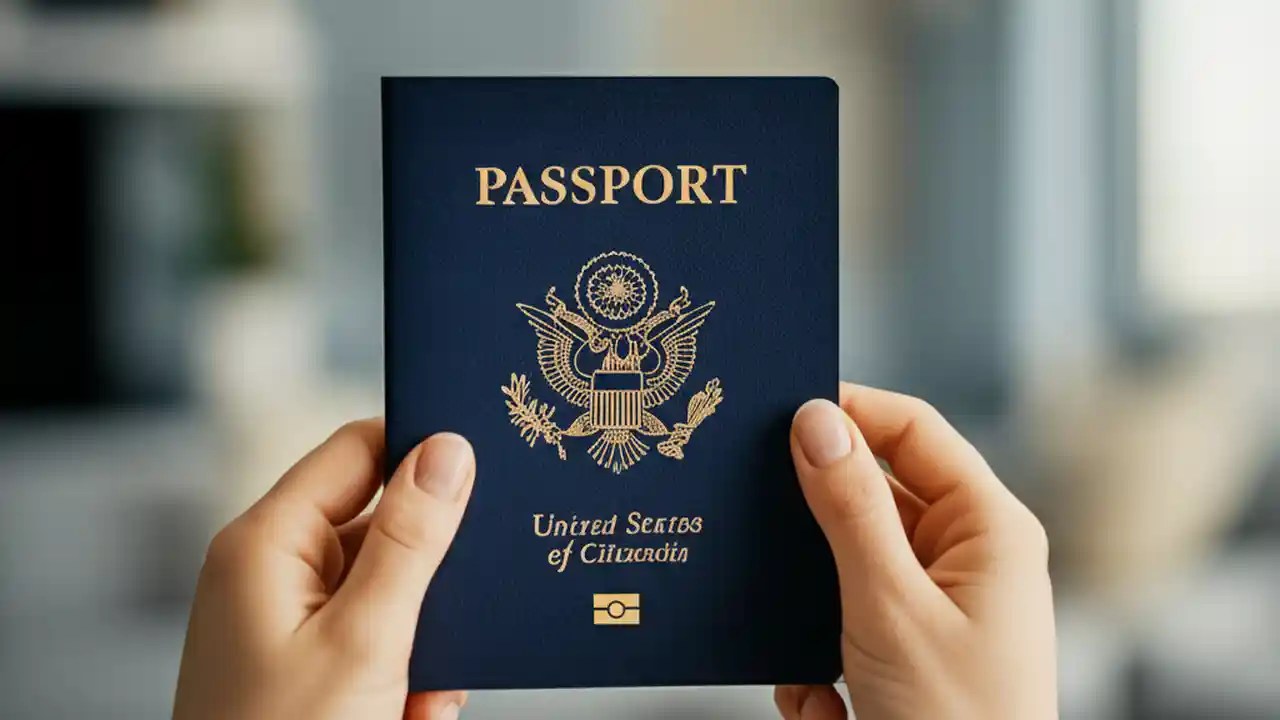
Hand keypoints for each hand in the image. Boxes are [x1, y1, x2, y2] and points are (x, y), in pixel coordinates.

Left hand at [173, 420, 474, 719]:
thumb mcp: (365, 639)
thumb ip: (412, 540)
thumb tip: (449, 450)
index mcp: (266, 542)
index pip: (356, 450)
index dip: (420, 449)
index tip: (486, 463)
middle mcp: (272, 570)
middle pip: (381, 522)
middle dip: (432, 571)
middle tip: (468, 601)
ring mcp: (288, 620)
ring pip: (389, 588)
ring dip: (423, 632)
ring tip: (424, 691)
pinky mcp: (306, 662)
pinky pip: (377, 638)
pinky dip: (405, 673)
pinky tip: (410, 716)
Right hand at [776, 384, 1055, 719]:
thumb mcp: (889, 606)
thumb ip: (850, 508)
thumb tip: (814, 419)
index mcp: (987, 527)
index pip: (913, 430)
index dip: (848, 409)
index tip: (777, 409)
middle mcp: (967, 556)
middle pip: (874, 494)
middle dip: (813, 520)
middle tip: (756, 515)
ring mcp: (938, 605)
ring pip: (848, 562)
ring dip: (810, 600)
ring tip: (801, 645)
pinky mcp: (908, 649)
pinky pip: (844, 619)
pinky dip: (818, 659)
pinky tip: (823, 705)